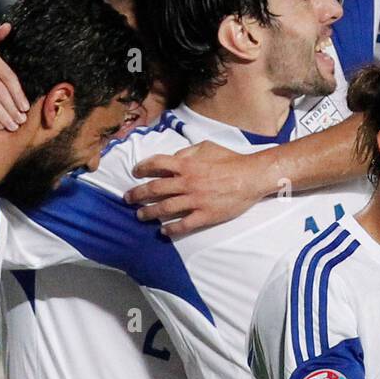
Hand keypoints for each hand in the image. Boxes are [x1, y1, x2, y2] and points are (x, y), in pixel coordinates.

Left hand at [125, 140, 271, 236]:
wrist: (251, 177)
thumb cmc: (231, 160)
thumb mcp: (207, 147)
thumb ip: (187, 151)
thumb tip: (173, 157)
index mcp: (186, 164)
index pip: (156, 164)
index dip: (142, 167)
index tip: (135, 172)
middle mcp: (187, 182)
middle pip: (154, 189)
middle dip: (137, 194)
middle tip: (128, 198)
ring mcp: (195, 200)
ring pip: (164, 208)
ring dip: (148, 213)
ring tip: (140, 216)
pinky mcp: (205, 215)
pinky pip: (183, 224)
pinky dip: (170, 229)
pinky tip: (163, 231)